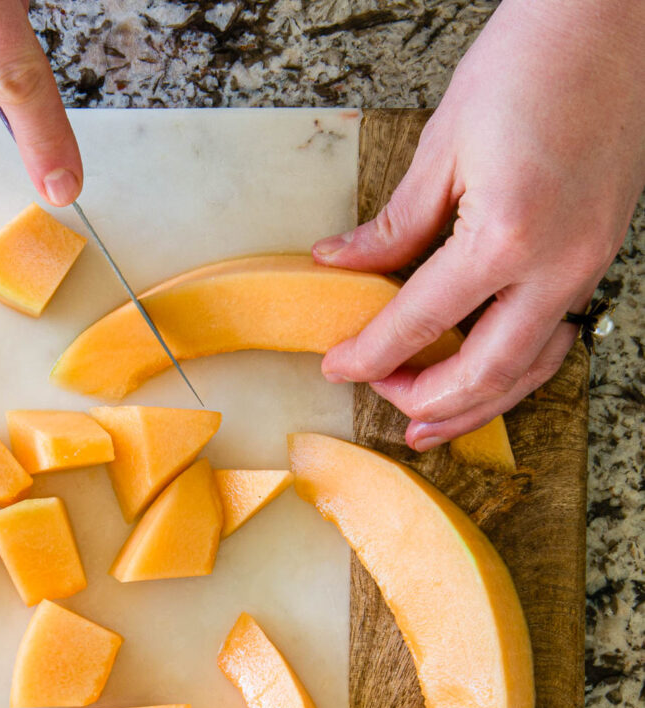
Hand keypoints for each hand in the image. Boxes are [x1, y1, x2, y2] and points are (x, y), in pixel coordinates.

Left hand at [313, 0, 644, 450]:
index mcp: (506, 236)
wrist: (612, 21)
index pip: (419, 321)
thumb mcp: (441, 148)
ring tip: (431, 424)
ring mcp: (587, 266)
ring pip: (530, 370)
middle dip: (425, 400)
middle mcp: (556, 265)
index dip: (370, 354)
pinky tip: (486, 376)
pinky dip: (516, 371)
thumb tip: (339, 265)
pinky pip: (555, 339)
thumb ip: (391, 226)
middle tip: (381, 401)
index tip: (336, 367)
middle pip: (484, 372)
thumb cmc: (529, 64)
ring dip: (477, 405)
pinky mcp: (598, 257)